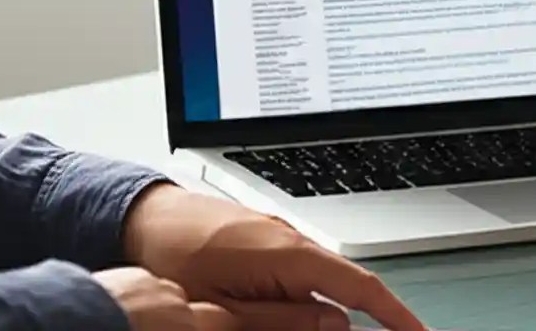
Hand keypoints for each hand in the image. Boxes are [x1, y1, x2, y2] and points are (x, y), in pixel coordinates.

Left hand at [122, 185, 423, 330]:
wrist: (138, 215)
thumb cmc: (170, 257)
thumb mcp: (225, 307)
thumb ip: (284, 319)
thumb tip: (335, 326)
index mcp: (290, 254)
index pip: (362, 288)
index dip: (397, 314)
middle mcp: (293, 238)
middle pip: (347, 285)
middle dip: (363, 317)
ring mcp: (281, 235)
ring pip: (321, 279)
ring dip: (327, 307)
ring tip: (311, 324)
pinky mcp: (266, 237)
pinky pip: (300, 269)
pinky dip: (306, 293)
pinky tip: (287, 310)